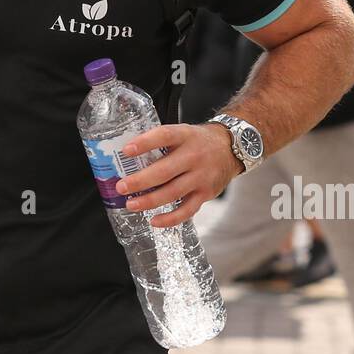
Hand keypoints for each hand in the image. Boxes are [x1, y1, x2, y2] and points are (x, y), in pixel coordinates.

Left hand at [113, 123, 241, 228]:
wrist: (232, 148)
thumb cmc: (198, 141)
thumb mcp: (183, 132)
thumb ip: (161, 142)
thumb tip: (128, 155)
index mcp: (185, 136)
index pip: (164, 136)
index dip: (145, 143)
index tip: (126, 151)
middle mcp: (194, 156)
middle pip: (165, 171)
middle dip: (140, 181)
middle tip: (121, 187)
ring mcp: (201, 176)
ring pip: (173, 193)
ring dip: (150, 201)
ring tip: (131, 205)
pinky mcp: (206, 193)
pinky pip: (187, 210)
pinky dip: (170, 218)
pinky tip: (154, 221)